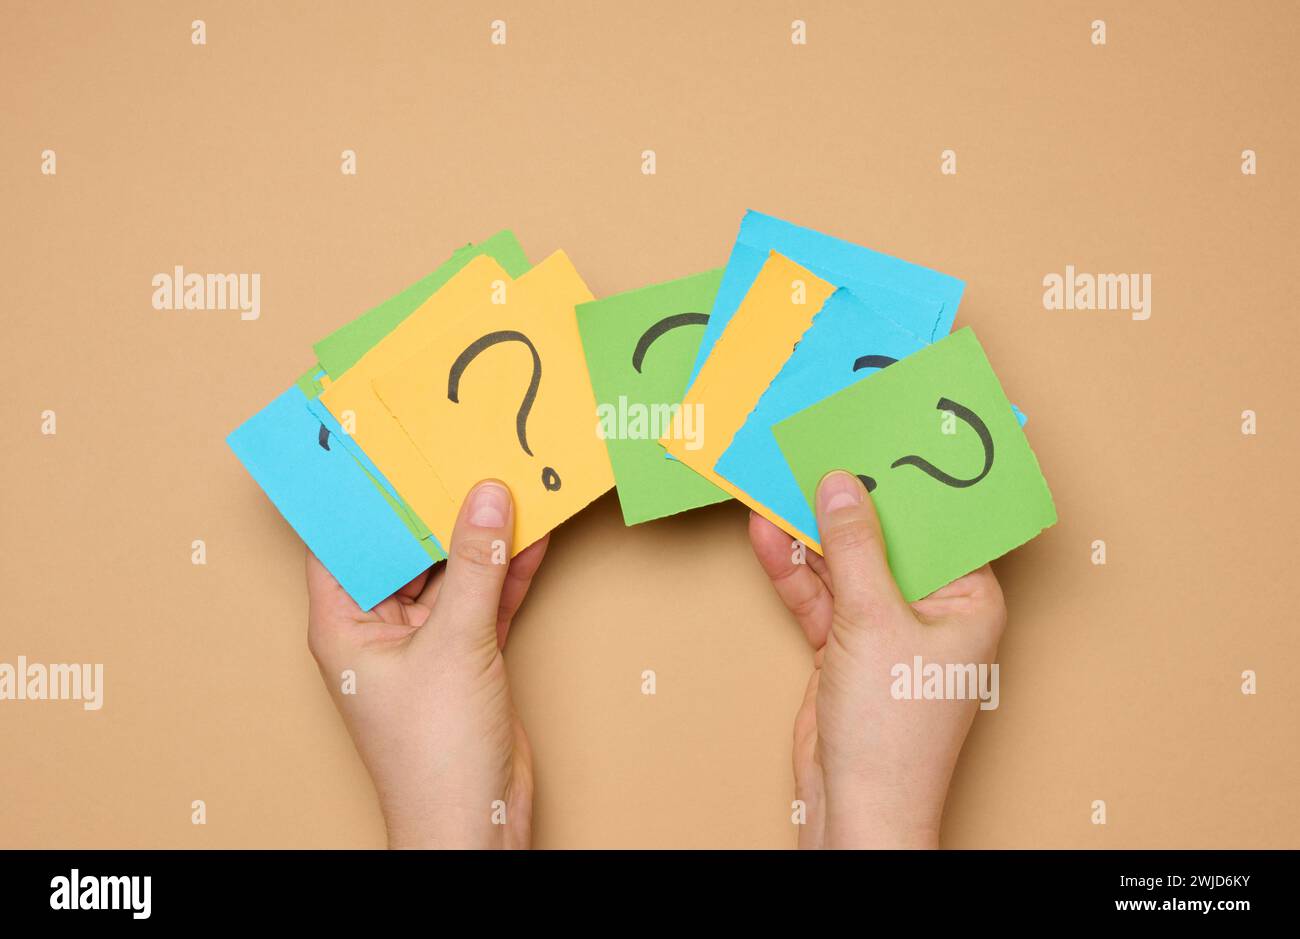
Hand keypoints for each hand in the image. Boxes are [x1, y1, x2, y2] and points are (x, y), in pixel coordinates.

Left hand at [307, 480, 546, 848]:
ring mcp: (424, 644)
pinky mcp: (465, 657)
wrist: (475, 823)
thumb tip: (486, 496)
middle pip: (404, 551)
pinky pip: (485, 599)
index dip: (362, 496)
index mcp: (344, 624)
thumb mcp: (455, 643)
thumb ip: (476, 566)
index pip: (344, 542)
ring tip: (506, 480)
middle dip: (434, 508)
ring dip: (479, 536)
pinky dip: (508, 571)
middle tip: (459, 451)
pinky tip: (531, 533)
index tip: (384, 445)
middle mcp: (378, 630)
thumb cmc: (434, 752)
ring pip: (452, 573)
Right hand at [749, 470, 1006, 848]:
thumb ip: (853, 549)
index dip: (906, 481)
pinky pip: (818, 596)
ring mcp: (885, 630)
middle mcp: (931, 611)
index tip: (875, 436)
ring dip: (809, 533)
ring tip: (777, 481)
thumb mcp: (874, 622)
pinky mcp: (845, 648)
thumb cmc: (895, 732)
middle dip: (848, 501)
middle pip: (885, 540)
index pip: (938, 524)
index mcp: (969, 601)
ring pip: (844, 565)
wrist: (856, 809)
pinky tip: (766, 534)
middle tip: (816, 448)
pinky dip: (792, 570)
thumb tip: (841, 486)